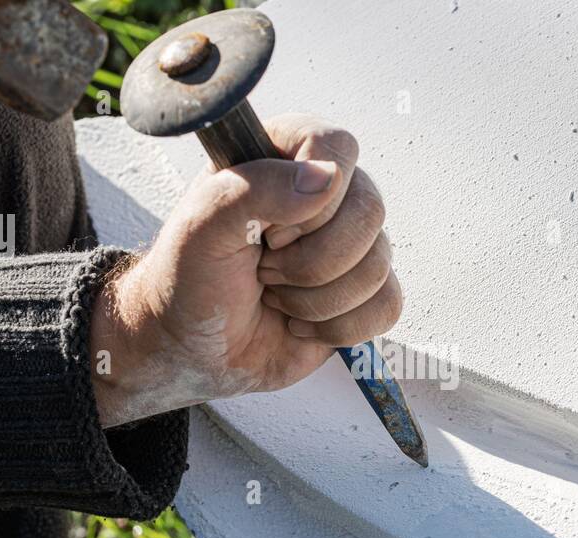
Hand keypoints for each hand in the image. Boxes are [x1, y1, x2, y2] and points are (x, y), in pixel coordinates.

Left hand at [92, 114, 400, 426]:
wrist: (193, 349)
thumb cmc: (190, 279)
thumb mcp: (201, 225)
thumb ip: (256, 187)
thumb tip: (327, 179)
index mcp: (286, 158)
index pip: (336, 148)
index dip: (311, 200)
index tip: (268, 232)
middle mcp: (328, 196)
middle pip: (369, 211)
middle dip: (310, 261)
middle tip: (263, 269)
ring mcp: (351, 246)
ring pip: (378, 266)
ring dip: (315, 300)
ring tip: (274, 297)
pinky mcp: (364, 295)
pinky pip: (387, 306)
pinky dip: (339, 328)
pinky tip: (300, 324)